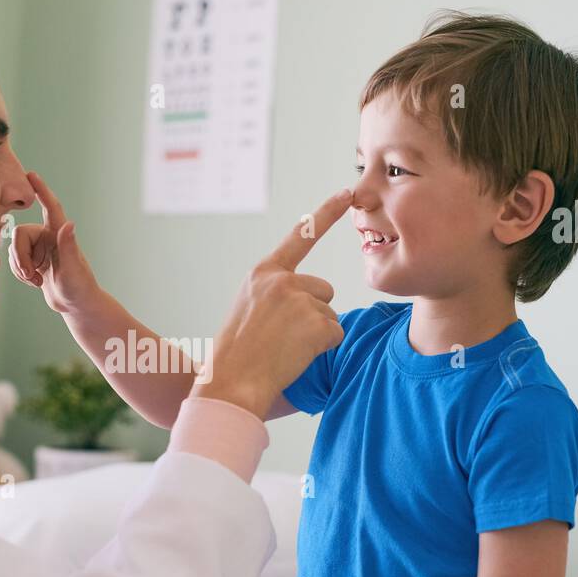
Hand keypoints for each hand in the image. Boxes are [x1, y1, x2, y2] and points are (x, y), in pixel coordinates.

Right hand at [8, 171, 105, 316]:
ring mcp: (40, 250)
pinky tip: (34, 282)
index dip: (41, 190)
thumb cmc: (80, 287)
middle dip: (19, 256)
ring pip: (14, 249)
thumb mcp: (73, 268)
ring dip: (20, 267)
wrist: (76, 305)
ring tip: (35, 280)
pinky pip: (14, 260)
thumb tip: (69, 224)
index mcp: (59, 234)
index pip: (50, 207)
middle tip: (29, 274)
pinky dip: (20, 272)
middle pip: (20, 234)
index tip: (30, 175)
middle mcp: (48, 238)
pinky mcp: (33, 261)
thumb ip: (68, 246)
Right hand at [191, 188, 351, 418]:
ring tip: (284, 349)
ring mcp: (299, 298)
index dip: (326, 213)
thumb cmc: (236, 356)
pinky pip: (335, 334)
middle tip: (282, 338)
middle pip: (323, 290)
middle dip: (313, 313)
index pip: (300, 236)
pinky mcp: (314, 322)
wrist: (230, 384)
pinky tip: (293, 356)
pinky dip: (321, 349)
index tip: (347, 192)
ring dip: (315, 334)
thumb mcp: (248, 310)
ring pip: (329, 314)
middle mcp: (282, 279)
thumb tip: (313, 299)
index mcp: (263, 273)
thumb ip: (275, 294)